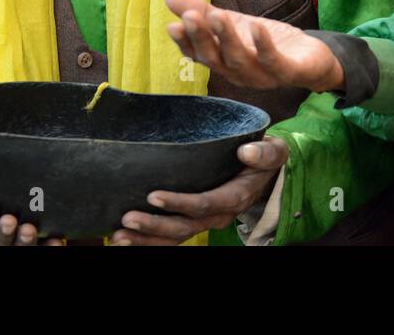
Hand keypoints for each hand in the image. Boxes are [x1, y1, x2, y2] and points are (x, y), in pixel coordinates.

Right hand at [0, 158, 63, 245]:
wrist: (19, 187)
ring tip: (30, 229)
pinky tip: (57, 241)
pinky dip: (49, 247)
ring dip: (23, 243)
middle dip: (2, 234)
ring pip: (17, 250)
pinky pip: (43, 249)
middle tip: (10, 220)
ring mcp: (17, 240)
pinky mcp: (39, 240)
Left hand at [110, 137, 288, 244]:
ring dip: (146, 239)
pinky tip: (124, 239)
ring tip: (118, 236)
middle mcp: (219, 215)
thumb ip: (265, 153)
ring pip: (175, 237)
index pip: (206, 204)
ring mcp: (206, 221)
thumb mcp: (275, 152)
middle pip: (184, 227)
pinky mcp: (195, 221)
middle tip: (127, 219)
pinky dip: (148, 241)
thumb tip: (247, 151)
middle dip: (154, 226)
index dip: (180, 203)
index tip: (153, 196)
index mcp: (236, 197)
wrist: (268, 176)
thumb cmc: (266, 160)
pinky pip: (172, 237)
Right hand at [164, 0, 343, 91]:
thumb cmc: (266, 42)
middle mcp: (238, 73)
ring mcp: (262, 75)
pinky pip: (273, 61)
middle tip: (189, 16)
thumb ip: (204, 11)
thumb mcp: (234, 23)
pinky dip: (263, 44)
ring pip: (239, 60)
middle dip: (202, 37)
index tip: (172, 25)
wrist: (309, 58)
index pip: (198, 55)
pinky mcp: (287, 71)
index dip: (185, 42)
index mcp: (222, 61)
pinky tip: (255, 26)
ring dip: (227, 38)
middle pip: (215, 58)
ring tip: (217, 15)